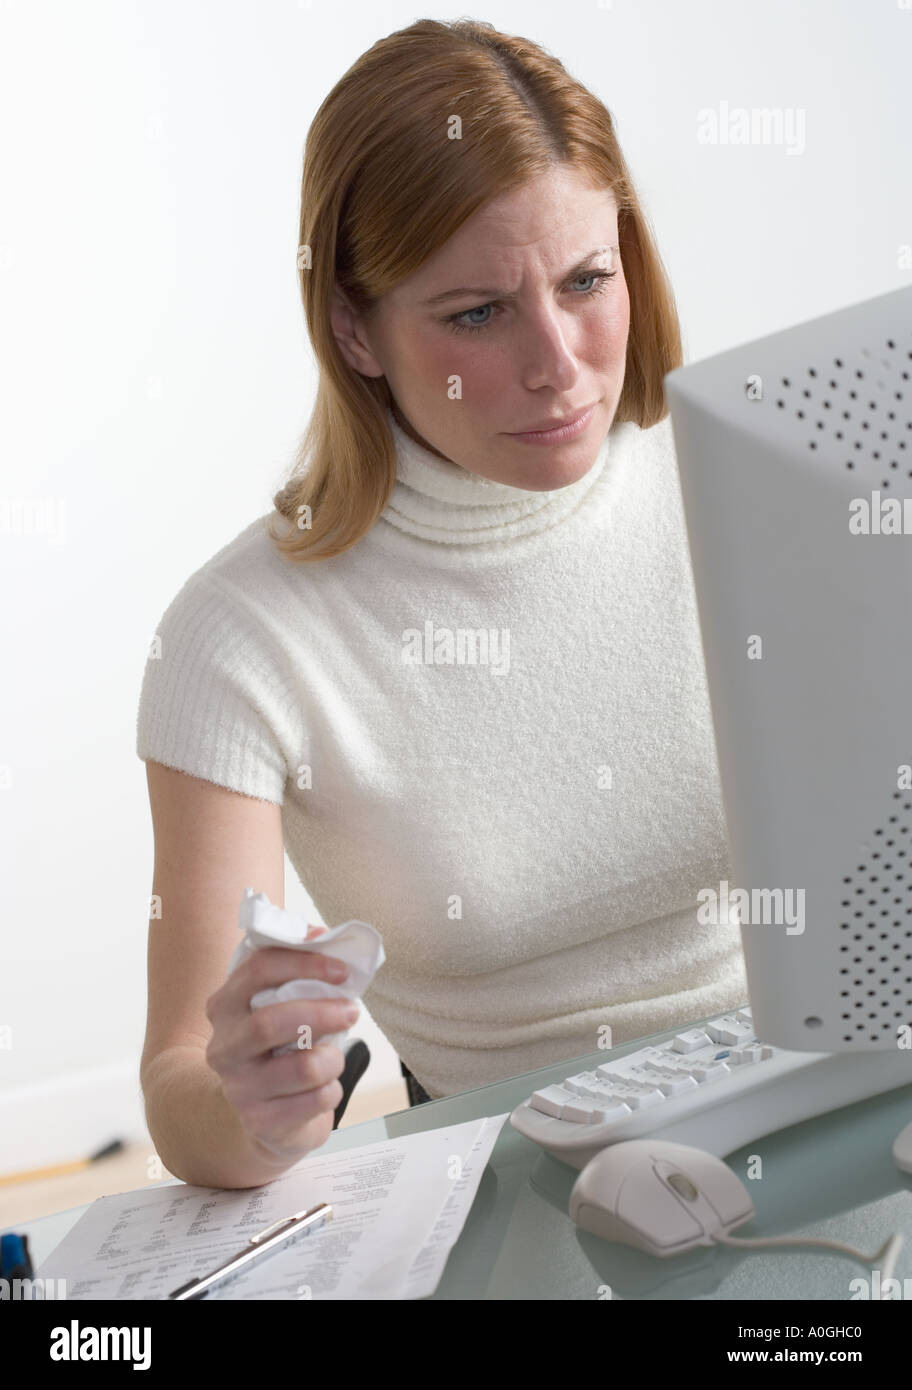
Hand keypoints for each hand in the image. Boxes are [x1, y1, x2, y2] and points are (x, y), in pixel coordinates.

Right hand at [204, 925, 358, 1163]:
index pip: (259, 969)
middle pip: (271, 1022)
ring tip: (335, 1055)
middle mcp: (223, 1046)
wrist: (261, 1115)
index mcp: (225, 1005)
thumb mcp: (277, 1005)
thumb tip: (322, 934)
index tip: (342, 970)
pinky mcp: (260, 1121)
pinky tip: (325, 1086)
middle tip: (352, 1010)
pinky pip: (315, 1100)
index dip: (305, 963)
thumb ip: (295, 969)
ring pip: (302, 1067)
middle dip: (322, 1013)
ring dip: (333, 1058)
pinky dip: (332, 1089)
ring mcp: (238, 1087)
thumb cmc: (278, 1047)